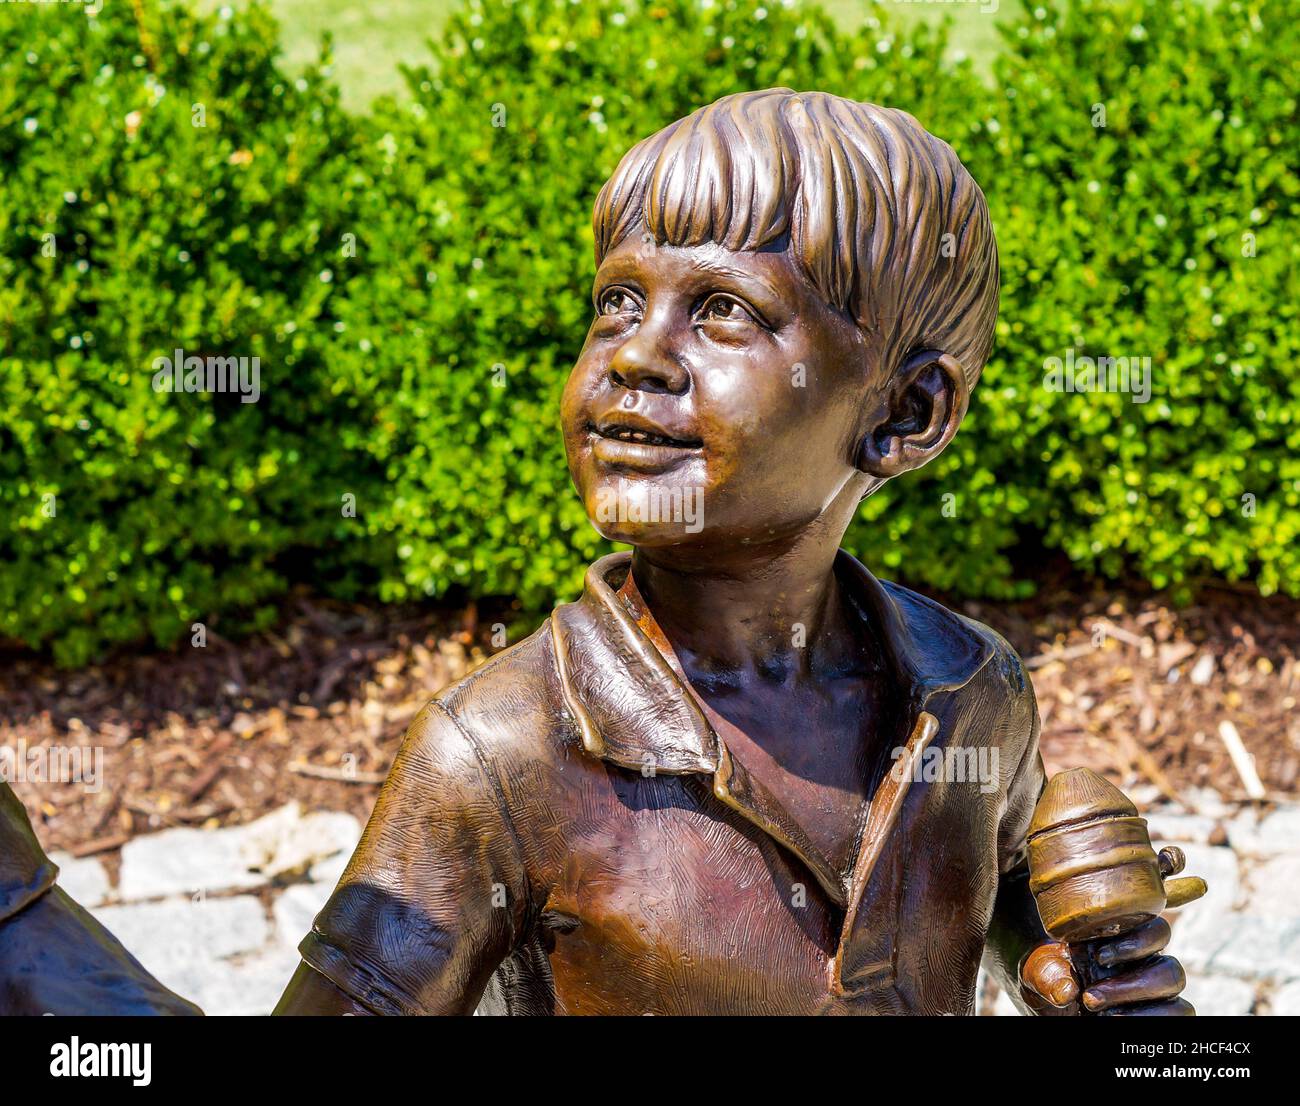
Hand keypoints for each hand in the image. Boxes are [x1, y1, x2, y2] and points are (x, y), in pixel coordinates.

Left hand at [1018, 917, 1193, 1014]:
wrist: (1051, 1003)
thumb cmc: (1050, 980)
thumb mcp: (1040, 971)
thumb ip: (1048, 973)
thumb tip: (1067, 991)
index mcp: (1124, 940)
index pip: (1155, 929)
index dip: (1138, 941)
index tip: (1099, 957)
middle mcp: (1146, 964)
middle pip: (1170, 968)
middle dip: (1131, 986)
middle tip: (1090, 997)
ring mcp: (1155, 993)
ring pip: (1176, 995)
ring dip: (1141, 1007)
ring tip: (1102, 1015)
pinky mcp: (1158, 1014)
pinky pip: (1181, 1013)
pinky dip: (1152, 1020)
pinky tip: (1118, 1021)